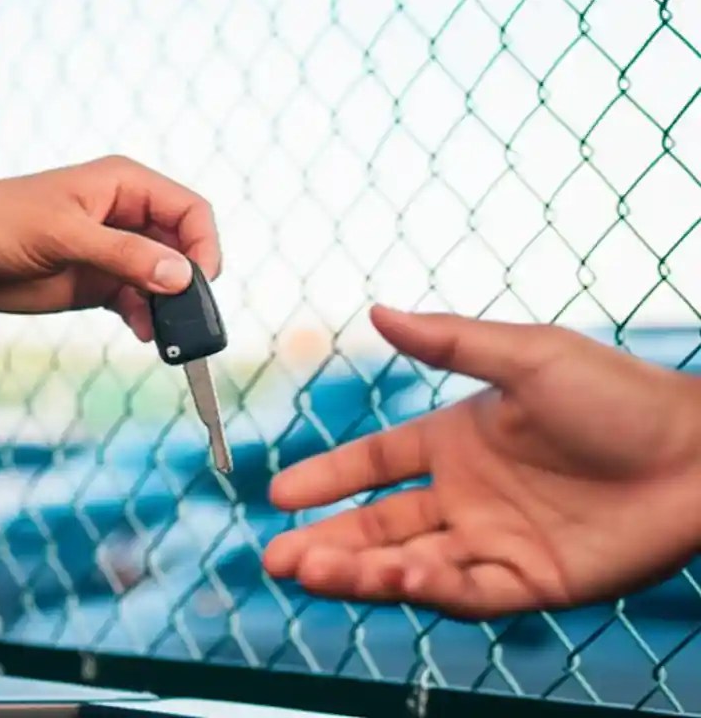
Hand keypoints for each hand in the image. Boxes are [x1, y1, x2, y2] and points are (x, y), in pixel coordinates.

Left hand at [0, 155, 219, 340]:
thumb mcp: (64, 235)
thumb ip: (125, 255)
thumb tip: (181, 276)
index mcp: (124, 185)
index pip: (190, 211)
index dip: (203, 245)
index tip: (198, 283)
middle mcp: (124, 217)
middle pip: (182, 248)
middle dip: (189, 282)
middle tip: (188, 319)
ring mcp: (111, 253)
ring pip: (162, 280)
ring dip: (169, 307)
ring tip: (167, 335)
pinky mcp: (94, 284)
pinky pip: (136, 302)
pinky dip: (146, 319)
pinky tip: (145, 335)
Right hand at [262, 305, 700, 619]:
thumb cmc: (623, 395)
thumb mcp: (528, 356)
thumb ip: (449, 342)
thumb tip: (376, 311)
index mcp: (457, 440)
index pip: (375, 464)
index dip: (328, 479)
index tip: (281, 493)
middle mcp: (466, 495)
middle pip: (379, 525)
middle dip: (325, 542)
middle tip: (277, 557)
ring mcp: (494, 541)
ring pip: (409, 564)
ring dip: (358, 572)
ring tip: (310, 573)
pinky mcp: (530, 582)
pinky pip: (466, 590)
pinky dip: (426, 588)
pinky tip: (397, 575)